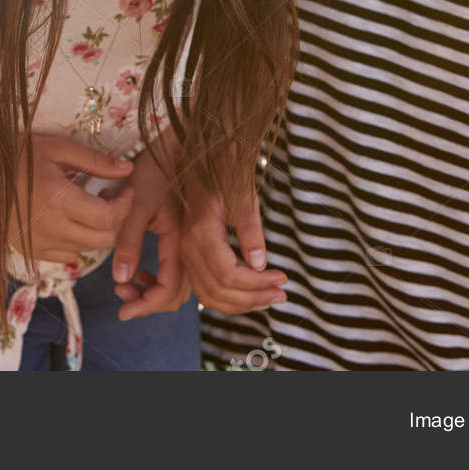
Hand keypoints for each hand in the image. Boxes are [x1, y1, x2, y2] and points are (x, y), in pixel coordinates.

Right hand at [12, 135, 133, 264]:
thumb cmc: (18, 155)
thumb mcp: (57, 148)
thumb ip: (95, 161)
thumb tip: (127, 169)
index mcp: (58, 200)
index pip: (108, 218)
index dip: (125, 206)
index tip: (124, 190)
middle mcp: (50, 228)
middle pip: (103, 240)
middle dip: (115, 220)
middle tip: (108, 199)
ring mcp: (39, 244)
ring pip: (87, 250)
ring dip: (97, 232)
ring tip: (89, 208)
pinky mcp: (30, 251)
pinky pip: (67, 256)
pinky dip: (77, 242)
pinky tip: (70, 220)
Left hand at [111, 147, 190, 319]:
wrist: (172, 146)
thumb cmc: (153, 169)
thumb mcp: (136, 203)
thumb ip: (129, 240)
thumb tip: (121, 278)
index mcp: (181, 239)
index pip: (168, 288)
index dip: (146, 305)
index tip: (123, 312)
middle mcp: (189, 246)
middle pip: (176, 293)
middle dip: (148, 302)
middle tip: (121, 297)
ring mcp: (188, 242)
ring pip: (177, 284)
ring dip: (152, 292)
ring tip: (126, 286)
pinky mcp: (183, 238)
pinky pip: (176, 271)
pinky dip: (158, 280)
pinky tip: (140, 273)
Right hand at [180, 175, 285, 314]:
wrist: (201, 166)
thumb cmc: (224, 177)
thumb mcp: (243, 198)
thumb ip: (251, 231)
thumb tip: (260, 265)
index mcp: (201, 232)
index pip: (229, 275)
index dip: (257, 283)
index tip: (282, 278)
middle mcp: (188, 247)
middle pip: (219, 290)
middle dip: (253, 297)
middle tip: (281, 294)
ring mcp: (185, 254)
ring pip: (209, 295)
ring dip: (240, 304)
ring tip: (268, 299)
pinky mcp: (189, 257)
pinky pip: (204, 289)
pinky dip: (226, 299)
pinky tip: (248, 295)